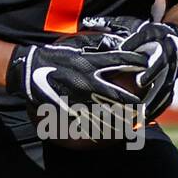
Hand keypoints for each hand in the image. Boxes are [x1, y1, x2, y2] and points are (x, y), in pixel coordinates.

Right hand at [6, 35, 148, 116]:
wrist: (30, 70)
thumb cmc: (55, 55)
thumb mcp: (77, 45)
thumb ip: (97, 44)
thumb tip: (116, 43)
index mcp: (90, 63)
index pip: (120, 62)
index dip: (136, 64)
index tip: (147, 66)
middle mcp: (88, 81)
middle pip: (117, 94)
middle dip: (133, 101)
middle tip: (144, 105)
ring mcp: (80, 97)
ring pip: (105, 111)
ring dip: (120, 118)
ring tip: (132, 123)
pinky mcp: (70, 108)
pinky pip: (88, 120)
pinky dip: (99, 127)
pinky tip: (109, 134)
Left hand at [118, 19, 177, 119]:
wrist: (176, 42)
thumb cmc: (157, 37)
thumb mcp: (148, 32)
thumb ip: (136, 40)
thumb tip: (122, 50)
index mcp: (168, 52)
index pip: (161, 64)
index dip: (152, 73)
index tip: (140, 82)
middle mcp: (172, 68)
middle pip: (165, 86)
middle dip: (154, 99)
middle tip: (140, 111)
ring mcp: (172, 80)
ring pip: (166, 98)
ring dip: (154, 110)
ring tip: (140, 121)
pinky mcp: (169, 88)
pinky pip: (165, 102)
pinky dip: (156, 112)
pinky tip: (144, 121)